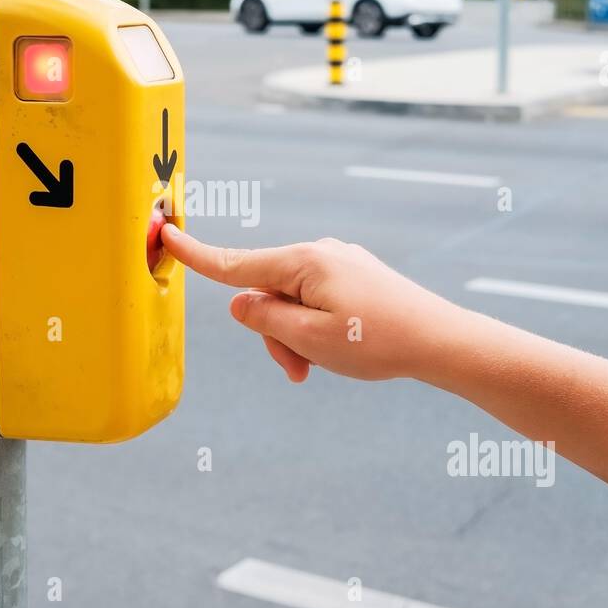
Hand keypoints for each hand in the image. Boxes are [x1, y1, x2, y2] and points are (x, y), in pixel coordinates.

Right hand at [162, 224, 460, 382]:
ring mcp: (337, 262)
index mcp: (303, 262)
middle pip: (265, 293)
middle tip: (298, 372)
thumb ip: (265, 320)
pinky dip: (314, 329)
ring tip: (321, 366)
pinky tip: (341, 349)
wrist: (441, 340)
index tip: (166, 235)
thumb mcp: (310, 340)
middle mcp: (318, 253)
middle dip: (272, 334)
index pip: (236, 263)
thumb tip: (239, 302)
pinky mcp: (352, 276)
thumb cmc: (379, 342)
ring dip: (294, 337)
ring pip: (290, 303)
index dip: (197, 255)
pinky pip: (314, 301)